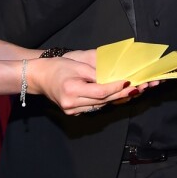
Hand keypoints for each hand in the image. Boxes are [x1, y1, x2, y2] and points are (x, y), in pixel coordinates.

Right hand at [28, 52, 150, 113]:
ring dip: (116, 98)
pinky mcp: (73, 112)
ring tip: (133, 92)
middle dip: (122, 93)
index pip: (100, 92)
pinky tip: (117, 96)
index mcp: (72, 90)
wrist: (38, 77)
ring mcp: (72, 110)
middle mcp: (72, 104)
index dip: (116, 87)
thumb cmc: (56, 67)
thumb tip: (114, 78)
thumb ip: (96, 73)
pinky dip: (105, 101)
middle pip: (103, 101)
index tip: (129, 81)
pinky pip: (94, 107)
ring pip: (100, 105)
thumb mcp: (77, 65)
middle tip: (138, 88)